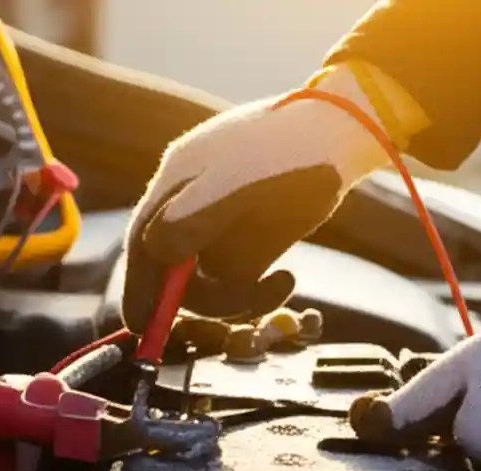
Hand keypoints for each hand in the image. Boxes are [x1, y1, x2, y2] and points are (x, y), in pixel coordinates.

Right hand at [121, 66, 389, 332]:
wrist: (341, 136)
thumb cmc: (287, 151)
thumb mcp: (237, 184)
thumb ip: (194, 218)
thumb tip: (154, 251)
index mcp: (176, 186)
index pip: (144, 244)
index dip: (139, 286)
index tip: (140, 325)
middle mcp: (191, 209)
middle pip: (172, 269)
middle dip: (199, 298)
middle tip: (232, 309)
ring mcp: (221, 227)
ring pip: (206, 281)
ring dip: (235, 297)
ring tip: (278, 287)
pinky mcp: (251, 242)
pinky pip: (237, 280)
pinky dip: (255, 292)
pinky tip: (284, 281)